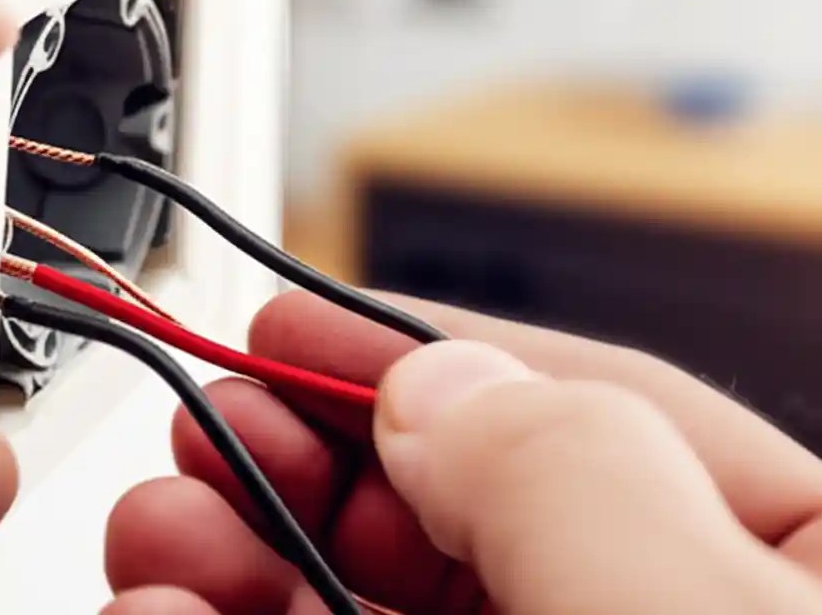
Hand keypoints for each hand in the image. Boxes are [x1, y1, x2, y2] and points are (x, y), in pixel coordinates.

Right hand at [103, 290, 821, 613]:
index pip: (593, 416)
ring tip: (158, 541)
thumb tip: (435, 386)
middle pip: (453, 515)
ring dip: (235, 557)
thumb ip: (573, 476)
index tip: (284, 328)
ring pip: (362, 605)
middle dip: (302, 456)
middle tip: (205, 427)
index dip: (420, 355)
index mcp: (792, 572)